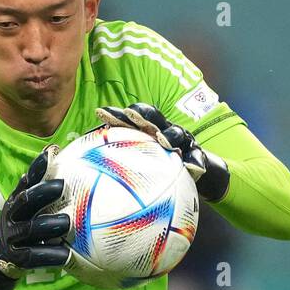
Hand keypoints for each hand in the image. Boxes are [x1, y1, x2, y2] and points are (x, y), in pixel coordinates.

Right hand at [0, 146, 69, 289]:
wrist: (0, 259)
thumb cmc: (23, 227)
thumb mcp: (27, 210)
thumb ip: (41, 194)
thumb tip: (64, 166)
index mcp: (16, 201)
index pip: (26, 181)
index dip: (37, 168)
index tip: (50, 154)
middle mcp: (12, 216)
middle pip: (26, 201)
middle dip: (43, 192)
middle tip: (62, 186)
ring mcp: (13, 237)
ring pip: (31, 228)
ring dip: (49, 224)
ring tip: (66, 222)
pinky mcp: (17, 257)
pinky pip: (34, 256)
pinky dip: (50, 255)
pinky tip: (66, 254)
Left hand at [95, 102, 229, 203]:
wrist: (196, 176)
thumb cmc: (162, 171)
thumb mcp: (143, 167)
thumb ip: (123, 165)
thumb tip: (91, 173)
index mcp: (149, 132)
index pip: (131, 120)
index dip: (117, 115)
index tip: (101, 113)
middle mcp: (164, 132)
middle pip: (153, 119)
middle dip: (142, 115)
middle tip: (130, 114)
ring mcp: (183, 143)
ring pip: (177, 135)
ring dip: (170, 137)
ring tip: (164, 141)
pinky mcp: (198, 156)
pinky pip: (197, 159)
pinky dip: (195, 163)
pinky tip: (192, 168)